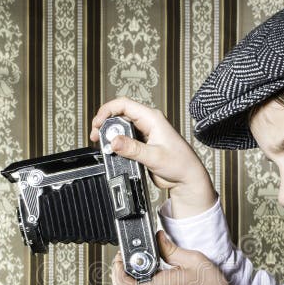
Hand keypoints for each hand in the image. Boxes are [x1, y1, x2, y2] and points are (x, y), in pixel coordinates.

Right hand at [90, 97, 217, 217]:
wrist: (187, 179)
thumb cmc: (180, 164)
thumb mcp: (154, 156)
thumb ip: (133, 149)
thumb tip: (113, 141)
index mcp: (152, 118)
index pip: (124, 104)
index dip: (107, 111)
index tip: (97, 123)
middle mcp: (147, 123)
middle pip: (119, 115)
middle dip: (105, 124)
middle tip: (96, 137)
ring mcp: (144, 134)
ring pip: (121, 128)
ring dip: (110, 135)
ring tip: (102, 146)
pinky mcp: (142, 145)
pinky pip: (125, 140)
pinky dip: (116, 145)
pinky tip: (111, 152)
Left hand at [111, 231, 235, 284]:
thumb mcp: (192, 259)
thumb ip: (170, 248)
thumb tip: (157, 237)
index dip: (118, 270)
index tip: (122, 256)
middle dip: (117, 273)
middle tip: (124, 257)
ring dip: (125, 276)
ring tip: (134, 260)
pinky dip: (135, 279)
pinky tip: (144, 267)